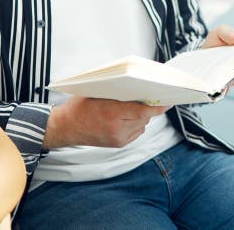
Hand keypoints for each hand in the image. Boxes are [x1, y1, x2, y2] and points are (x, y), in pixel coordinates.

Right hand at [43, 96, 169, 148]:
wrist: (66, 127)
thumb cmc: (78, 106)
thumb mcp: (97, 92)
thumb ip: (118, 92)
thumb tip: (138, 88)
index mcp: (112, 113)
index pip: (143, 111)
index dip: (157, 107)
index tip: (167, 102)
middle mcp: (117, 128)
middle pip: (144, 118)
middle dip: (149, 108)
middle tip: (152, 97)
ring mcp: (118, 138)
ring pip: (142, 125)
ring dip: (141, 116)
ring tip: (132, 107)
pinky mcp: (118, 144)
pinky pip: (136, 132)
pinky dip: (136, 124)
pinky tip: (127, 117)